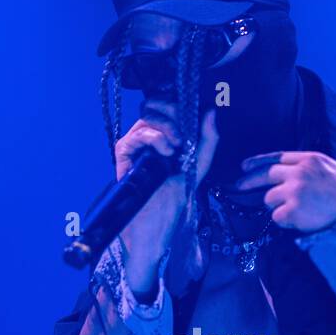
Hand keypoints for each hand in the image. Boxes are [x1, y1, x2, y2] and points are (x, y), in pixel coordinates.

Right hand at [115, 103, 217, 295]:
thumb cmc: (172, 205)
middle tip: (183, 132)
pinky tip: (164, 151)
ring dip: (165, 126)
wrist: (154, 230)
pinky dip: (152, 138)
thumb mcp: (197, 170)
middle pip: (155, 105)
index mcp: (167, 139)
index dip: (179, 104)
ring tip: (175, 146)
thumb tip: (211, 112)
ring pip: (146, 116)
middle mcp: (150, 140)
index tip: (193, 114)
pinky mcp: (124, 157)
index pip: (169, 107)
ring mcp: (136, 148)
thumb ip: (207, 143)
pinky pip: (134, 136)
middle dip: (172, 110)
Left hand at [235, 151, 335, 232]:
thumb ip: (306, 167)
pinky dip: (285, 221)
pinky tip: (299, 220)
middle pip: (266, 175)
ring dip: (278, 206)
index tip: (244, 166)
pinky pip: (277, 217)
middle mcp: (299, 173)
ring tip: (298, 211)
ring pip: (269, 199)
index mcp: (309, 160)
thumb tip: (282, 172)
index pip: (276, 157)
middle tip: (238, 186)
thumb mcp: (328, 168)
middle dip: (248, 181)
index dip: (258, 162)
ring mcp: (295, 191)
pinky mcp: (293, 211)